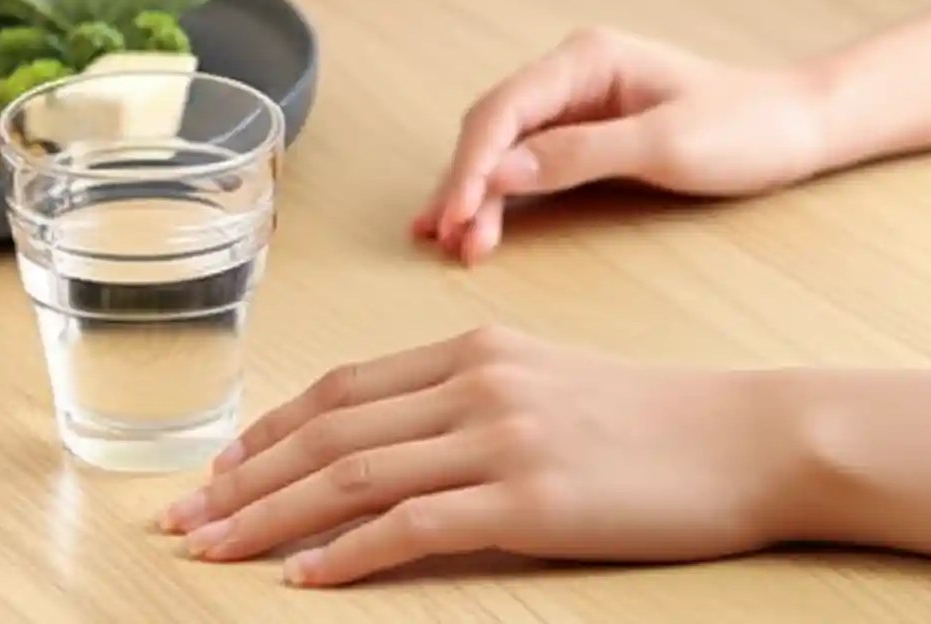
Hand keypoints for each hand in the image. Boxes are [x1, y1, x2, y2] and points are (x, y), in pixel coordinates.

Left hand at [159, 326, 818, 586]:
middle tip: (184, 516)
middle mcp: (477, 383)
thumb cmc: (654, 416)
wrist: (746, 436)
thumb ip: (474, 399)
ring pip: (353, 477)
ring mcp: (502, 439)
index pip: (344, 388)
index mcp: (477, 349)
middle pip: (329, 431)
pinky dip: (347, 555)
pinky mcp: (531, 500)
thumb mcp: (551, 384)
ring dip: (270, 517)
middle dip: (245, 476)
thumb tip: (401, 444)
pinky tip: (306, 580)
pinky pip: (412, 527)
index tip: (222, 466)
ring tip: (214, 549)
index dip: (270, 429)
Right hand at [414, 27, 832, 262]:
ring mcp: (578, 106)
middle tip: (448, 240)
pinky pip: (531, 165)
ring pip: (506, 150)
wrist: (794, 128)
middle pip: (494, 129)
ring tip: (454, 244)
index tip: (457, 214)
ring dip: (478, 195)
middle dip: (467, 184)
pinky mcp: (588, 138)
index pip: (506, 110)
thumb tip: (500, 173)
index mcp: (588, 59)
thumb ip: (580, 155)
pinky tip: (477, 224)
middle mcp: (574, 76)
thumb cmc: (745, 127)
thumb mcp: (665, 144)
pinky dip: (503, 197)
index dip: (473, 164)